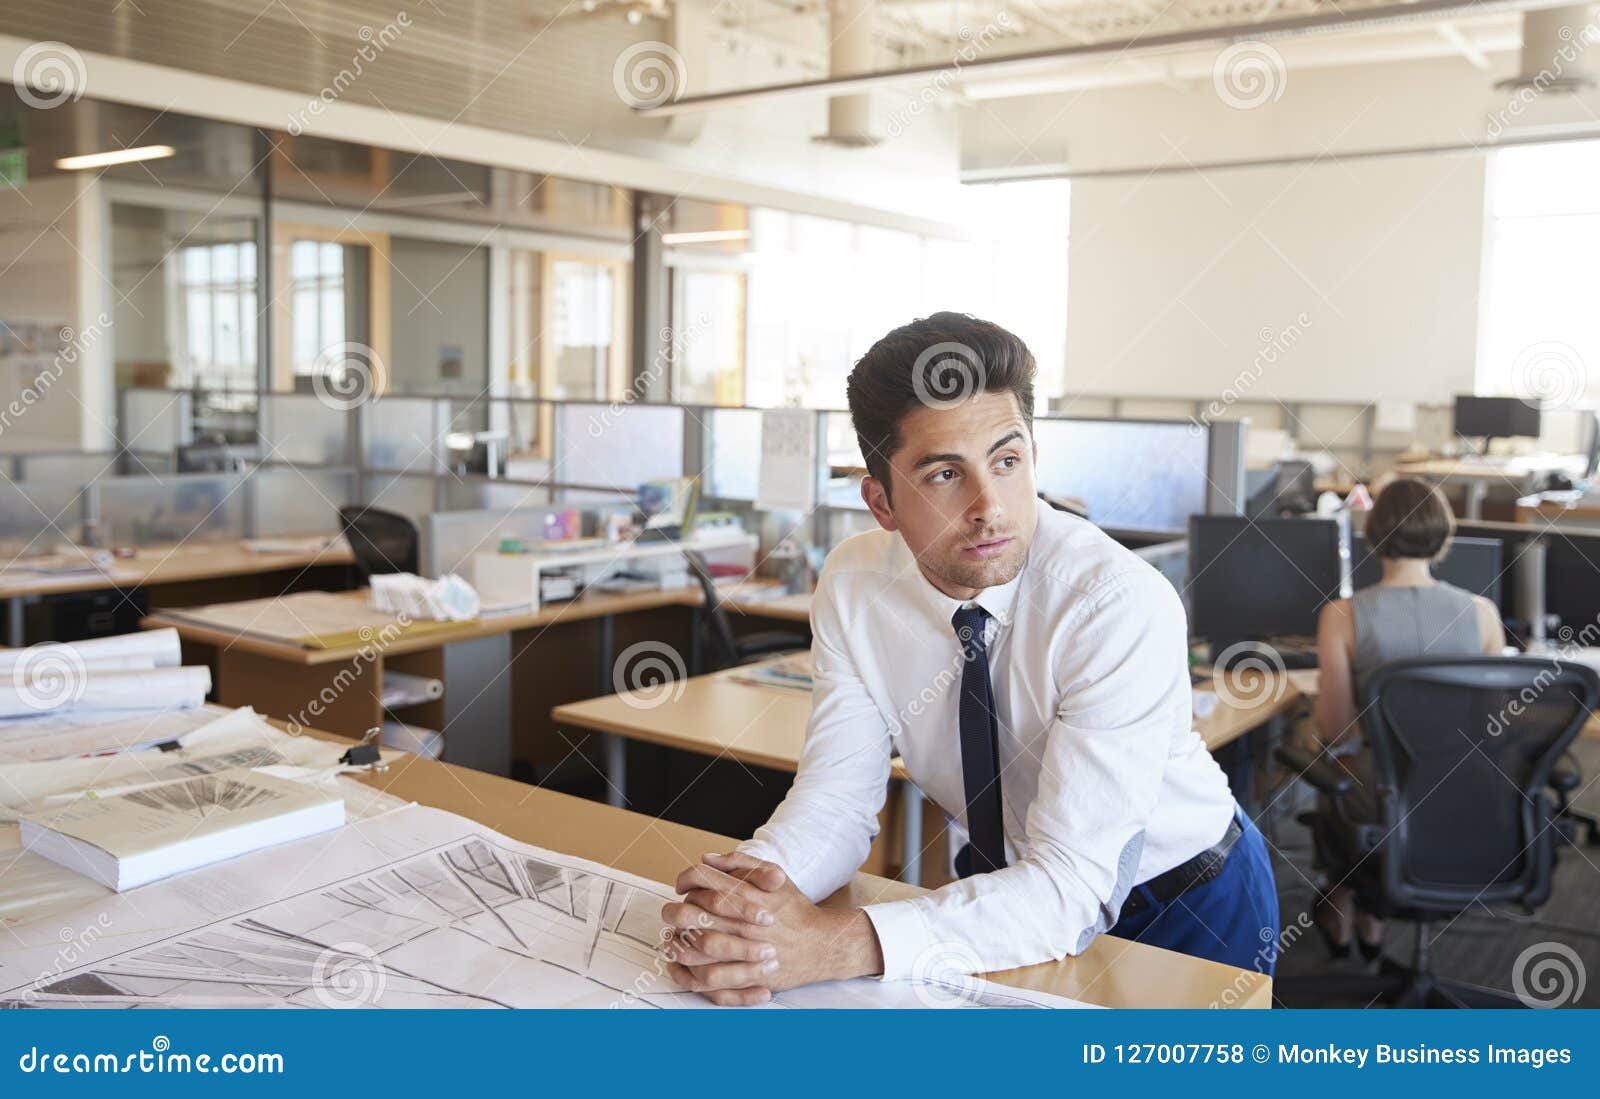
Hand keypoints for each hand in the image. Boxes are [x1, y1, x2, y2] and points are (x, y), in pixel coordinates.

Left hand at [660, 851, 882, 1006]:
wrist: (821, 944)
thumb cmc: (795, 909)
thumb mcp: (774, 875)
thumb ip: (740, 864)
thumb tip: (707, 859)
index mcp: (748, 895)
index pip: (703, 881)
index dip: (686, 880)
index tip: (682, 885)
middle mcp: (743, 923)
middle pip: (692, 914)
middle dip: (674, 912)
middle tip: (670, 913)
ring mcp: (744, 952)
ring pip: (695, 949)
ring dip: (677, 943)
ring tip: (674, 939)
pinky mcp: (746, 976)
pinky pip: (707, 979)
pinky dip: (688, 974)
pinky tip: (681, 966)